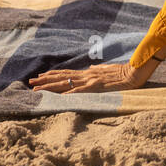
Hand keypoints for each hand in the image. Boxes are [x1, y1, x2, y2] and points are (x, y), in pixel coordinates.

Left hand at [28, 63, 146, 93]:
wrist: (136, 71)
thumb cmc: (124, 71)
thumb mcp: (108, 69)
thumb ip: (97, 69)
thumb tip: (89, 68)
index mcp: (88, 73)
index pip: (65, 73)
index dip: (51, 75)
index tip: (39, 77)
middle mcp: (87, 75)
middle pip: (61, 77)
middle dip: (44, 80)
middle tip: (30, 82)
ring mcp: (91, 80)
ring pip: (66, 83)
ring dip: (50, 87)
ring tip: (36, 89)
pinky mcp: (98, 86)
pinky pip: (81, 91)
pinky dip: (69, 94)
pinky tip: (59, 97)